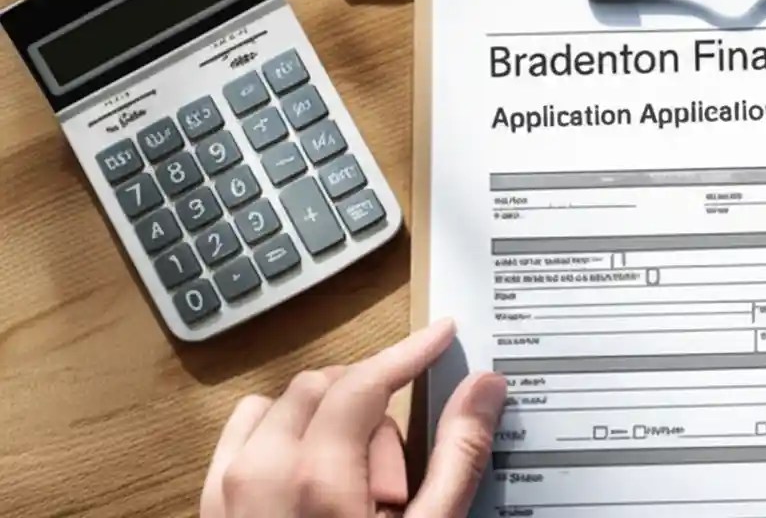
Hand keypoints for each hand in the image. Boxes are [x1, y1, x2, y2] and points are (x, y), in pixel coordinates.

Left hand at [200, 320, 506, 517]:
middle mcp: (260, 471)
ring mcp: (226, 488)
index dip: (410, 351)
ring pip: (284, 406)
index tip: (441, 335)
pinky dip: (283, 436)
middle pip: (328, 387)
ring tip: (355, 491)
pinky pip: (244, 435)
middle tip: (396, 483)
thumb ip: (457, 457)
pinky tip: (311, 480)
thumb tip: (485, 387)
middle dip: (373, 412)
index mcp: (317, 478)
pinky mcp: (209, 505)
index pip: (365, 380)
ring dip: (328, 422)